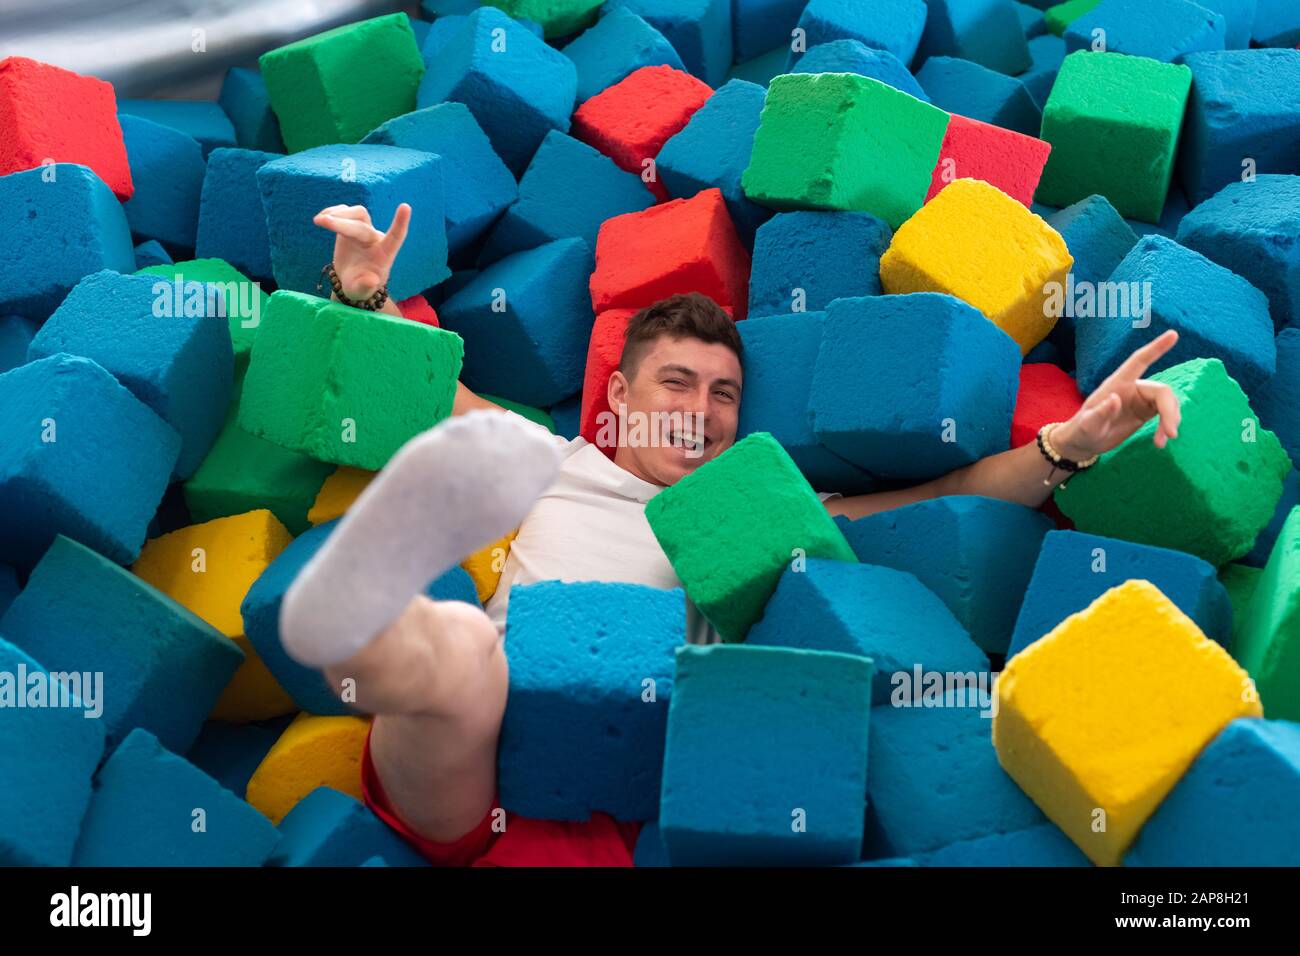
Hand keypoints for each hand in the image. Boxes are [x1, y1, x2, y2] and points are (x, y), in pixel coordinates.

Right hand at [312, 203, 410, 299]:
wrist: (352, 280)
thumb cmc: (360, 287)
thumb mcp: (361, 291)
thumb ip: (366, 286)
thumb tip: (371, 281)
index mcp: (384, 255)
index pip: (396, 237)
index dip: (400, 223)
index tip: (406, 207)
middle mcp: (376, 239)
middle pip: (362, 226)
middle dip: (342, 223)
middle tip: (321, 221)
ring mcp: (364, 230)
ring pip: (357, 213)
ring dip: (338, 214)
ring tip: (319, 220)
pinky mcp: (352, 225)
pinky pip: (346, 211)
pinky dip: (333, 212)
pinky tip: (321, 217)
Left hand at [1054, 330, 1182, 459]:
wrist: (1083, 443)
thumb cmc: (1082, 431)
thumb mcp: (1087, 426)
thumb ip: (1100, 413)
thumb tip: (1115, 399)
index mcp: (1117, 384)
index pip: (1139, 361)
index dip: (1156, 348)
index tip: (1174, 334)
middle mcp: (1133, 388)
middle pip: (1162, 391)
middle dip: (1170, 411)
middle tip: (1171, 433)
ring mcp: (1141, 400)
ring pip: (1168, 403)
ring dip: (1171, 421)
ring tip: (1162, 443)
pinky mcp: (1146, 412)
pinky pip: (1166, 414)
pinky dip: (1167, 427)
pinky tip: (1160, 443)